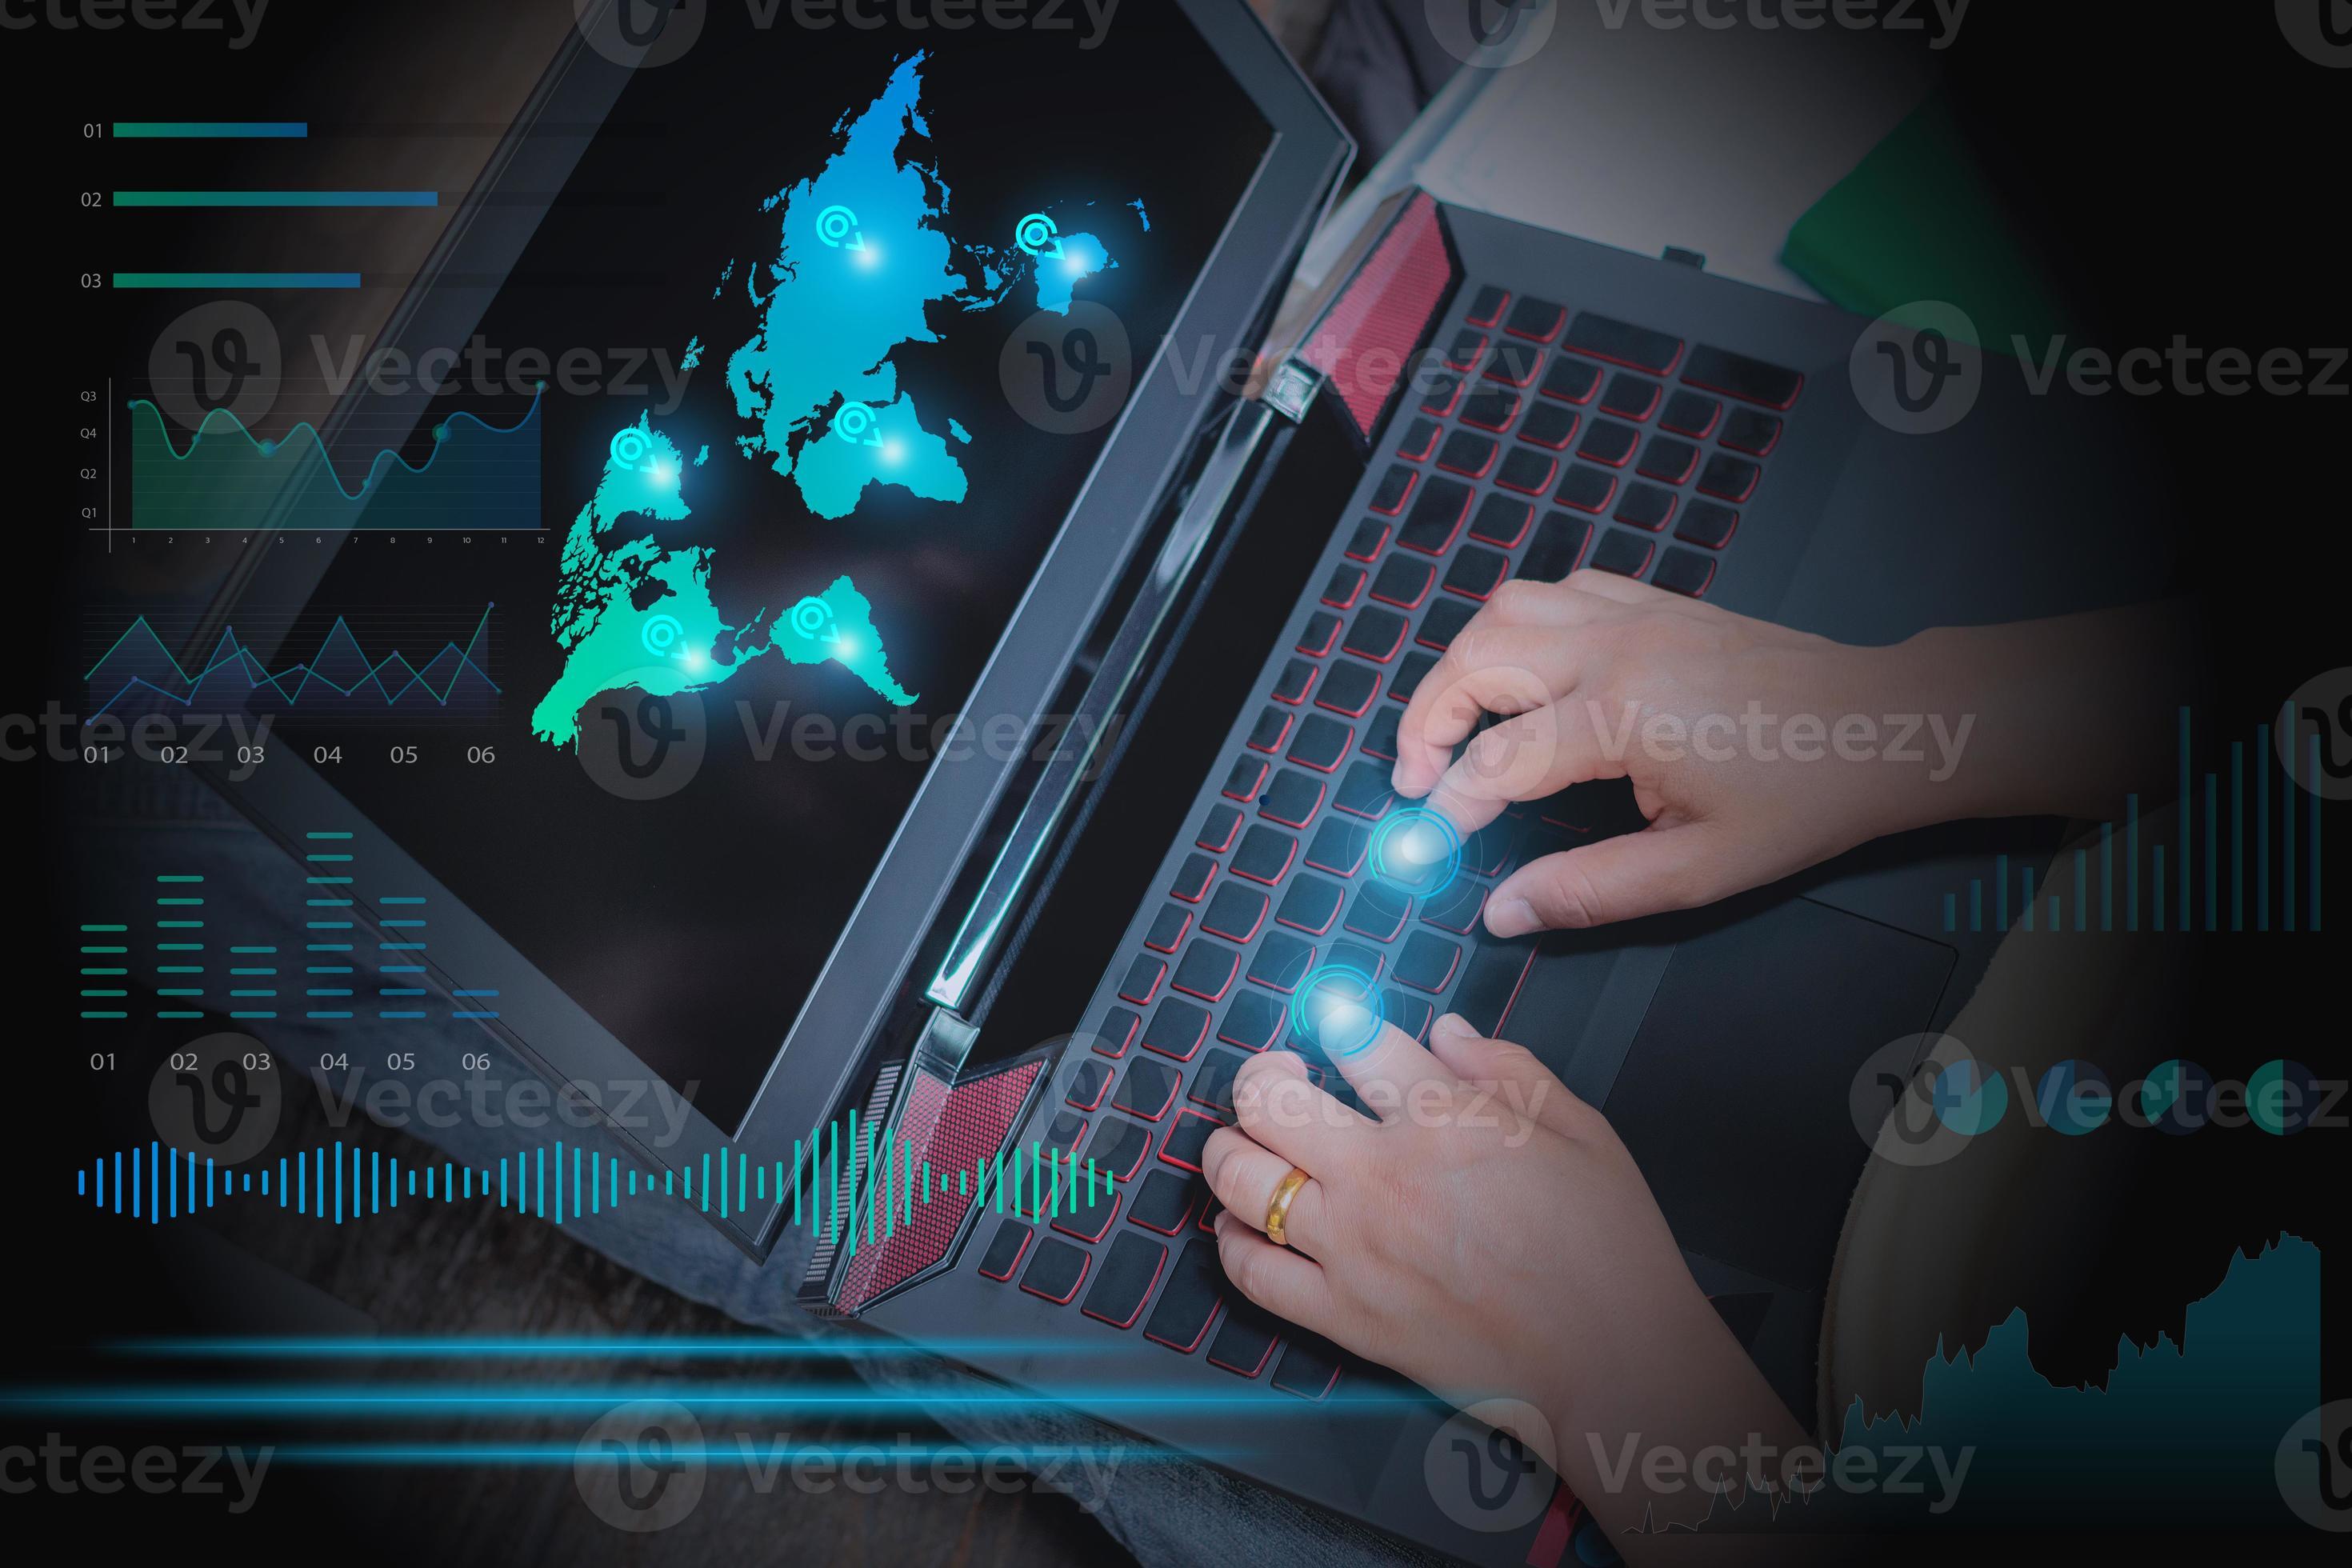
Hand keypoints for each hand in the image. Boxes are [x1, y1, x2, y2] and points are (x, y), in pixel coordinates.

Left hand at [1201, 1014, 1798, 1538]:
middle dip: (1263, 1073)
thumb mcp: (1583, 1132)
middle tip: (1282, 1077)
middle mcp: (1386, 1177)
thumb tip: (1446, 1032)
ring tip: (1248, 1143)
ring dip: (1230, 1148)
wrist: (1616, 1364)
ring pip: (1240, 1178)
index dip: (1340, 1019)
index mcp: (1449, 1120)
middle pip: (1267, 1099)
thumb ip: (1509, 1070)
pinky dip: (1233, 1242)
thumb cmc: (1610, 1250)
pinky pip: (1252, 1272)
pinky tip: (1247, 1224)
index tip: (1340, 1025)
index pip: (1354, 1038)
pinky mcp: (1344, 1317)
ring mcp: (1355, 1250)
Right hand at [1389, 570, 1940, 935]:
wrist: (1886, 725)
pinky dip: (1515, 626)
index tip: (1427, 846)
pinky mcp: (1652, 602)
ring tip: (1453, 726)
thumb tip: (1501, 912)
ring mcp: (1631, 614)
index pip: (1494, 763)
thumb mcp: (1697, 869)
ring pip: (1502, 611)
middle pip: (1473, 663)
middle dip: (1425, 723)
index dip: (1448, 810)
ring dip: (1461, 665)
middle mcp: (1611, 648)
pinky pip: (1554, 591)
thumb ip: (1588, 890)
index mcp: (1619, 715)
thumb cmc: (1804, 798)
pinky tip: (1521, 673)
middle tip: (1414, 781)